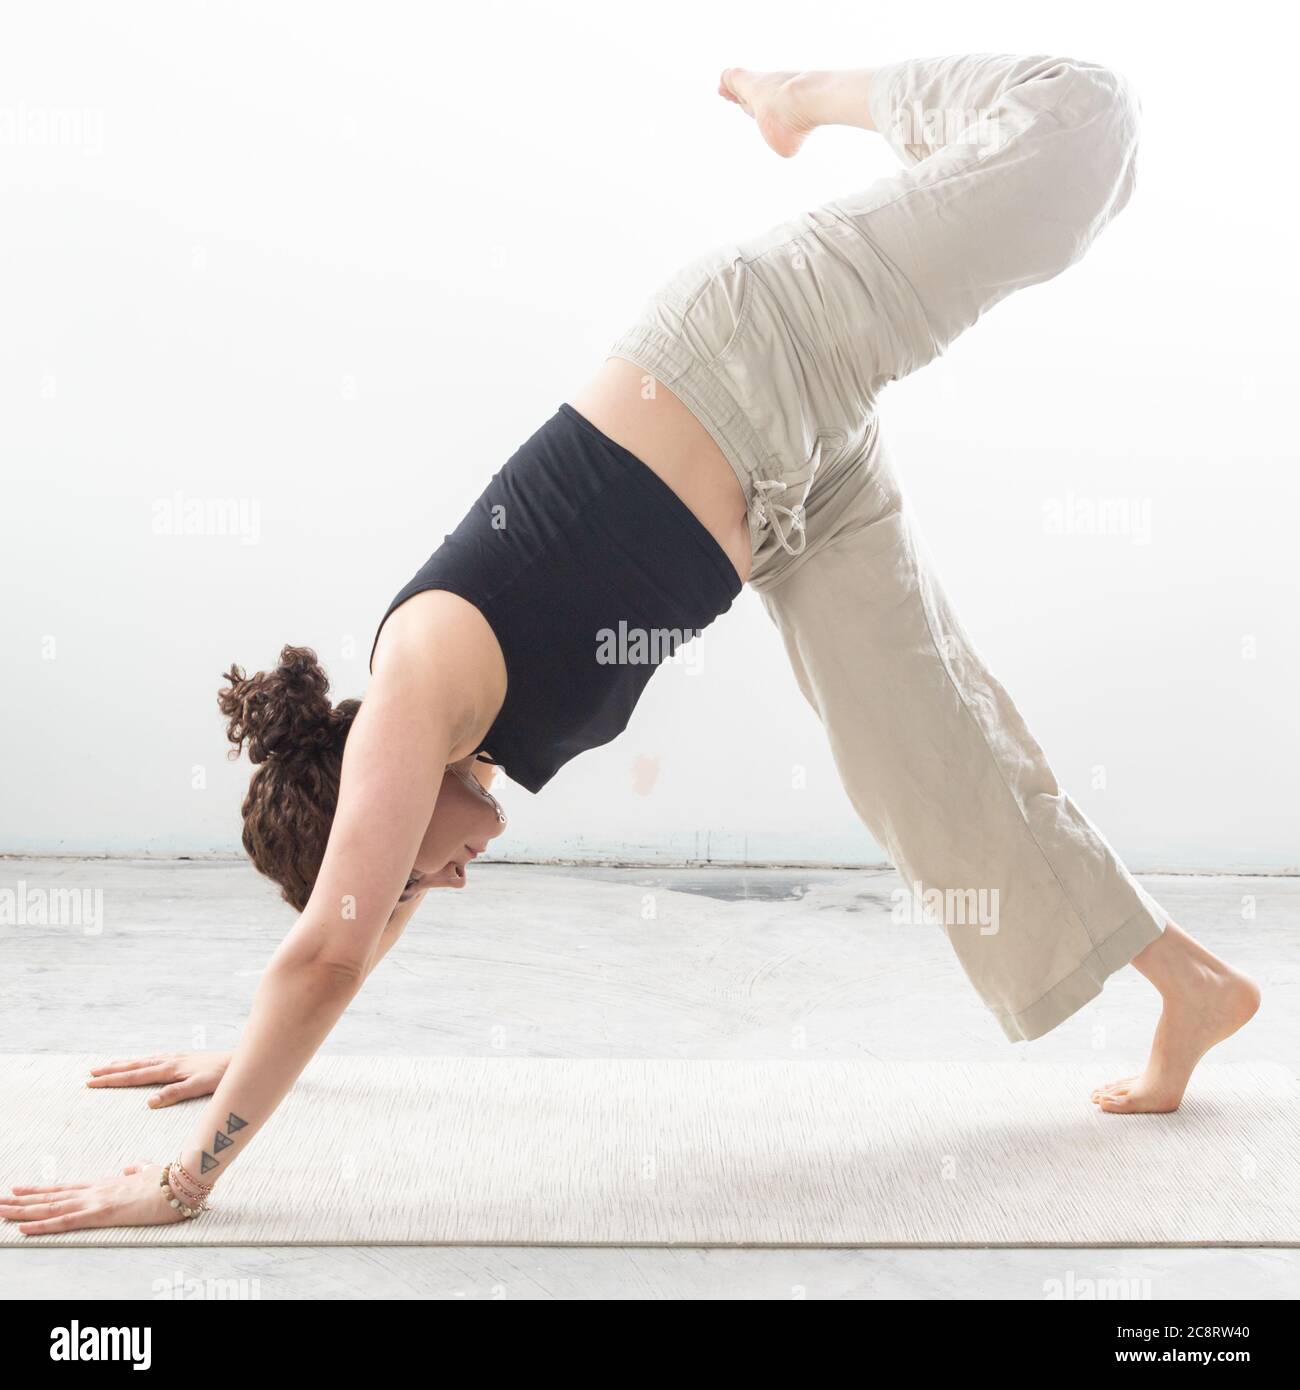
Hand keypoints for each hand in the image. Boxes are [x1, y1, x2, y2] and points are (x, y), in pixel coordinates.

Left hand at [0, 1162, 191, 1235]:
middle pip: (50, 1198)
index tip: (18, 1190)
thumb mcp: (149, 1173)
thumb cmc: (168, 1179)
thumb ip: (137, 1169)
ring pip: (51, 1208)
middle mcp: (94, 1191)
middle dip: (20, 1201)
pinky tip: (24, 1227)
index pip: (64, 1189)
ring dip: (22, 1211)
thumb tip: (131, 1167)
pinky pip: (66, 1222)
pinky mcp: (102, 1213)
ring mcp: (96, 1201)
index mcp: (104, 1185)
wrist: (182, 1182)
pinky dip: (42, 1226)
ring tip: (0, 1209)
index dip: (39, 1191)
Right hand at [86, 1050, 231, 1107]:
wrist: (240, 1060)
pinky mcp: (184, 1058)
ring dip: (124, 1064)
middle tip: (90, 1073)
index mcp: (170, 1069)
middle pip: (134, 1066)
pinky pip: (155, 1058)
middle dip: (112, 1071)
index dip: (112, 1080)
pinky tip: (143, 1061)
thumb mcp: (199, 1087)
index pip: (134, 1076)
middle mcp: (170, 1061)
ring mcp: (176, 1058)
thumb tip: (149, 1102)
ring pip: (144, 1060)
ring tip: (107, 1066)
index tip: (91, 1082)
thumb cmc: (222, 1076)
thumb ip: (175, 1093)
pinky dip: (142, 1060)